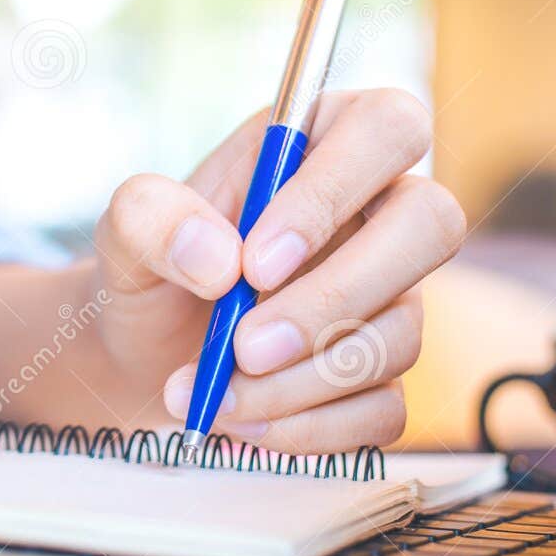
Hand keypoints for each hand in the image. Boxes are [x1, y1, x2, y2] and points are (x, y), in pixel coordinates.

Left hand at [92, 88, 464, 451]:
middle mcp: (374, 214)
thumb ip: (150, 219)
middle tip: (245, 346)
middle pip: (432, 225)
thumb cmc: (151, 273)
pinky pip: (383, 410)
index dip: (334, 192)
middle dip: (335, 299)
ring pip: (400, 335)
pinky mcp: (386, 375)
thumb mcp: (123, 233)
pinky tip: (240, 425)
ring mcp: (392, 296)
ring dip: (298, 382)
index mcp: (322, 143)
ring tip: (212, 395)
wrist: (144, 358)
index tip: (254, 263)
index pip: (385, 127)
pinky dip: (305, 429)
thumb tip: (218, 257)